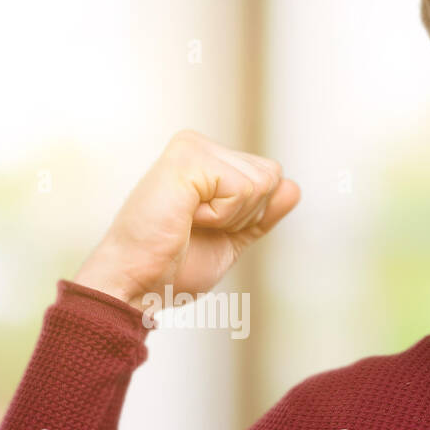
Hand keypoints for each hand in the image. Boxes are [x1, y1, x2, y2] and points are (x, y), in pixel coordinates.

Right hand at [73, 129, 300, 308]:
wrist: (136, 284)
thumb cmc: (172, 267)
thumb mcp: (230, 239)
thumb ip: (261, 214)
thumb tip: (294, 187)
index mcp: (205, 160)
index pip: (270, 178)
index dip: (251, 217)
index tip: (205, 230)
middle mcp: (198, 146)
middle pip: (271, 175)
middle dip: (245, 216)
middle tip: (197, 228)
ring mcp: (193, 148)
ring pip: (262, 181)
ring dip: (232, 217)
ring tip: (189, 223)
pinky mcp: (188, 157)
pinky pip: (243, 188)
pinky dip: (222, 216)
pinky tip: (186, 218)